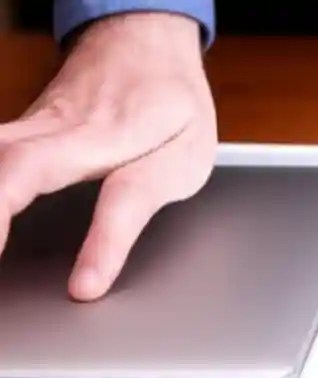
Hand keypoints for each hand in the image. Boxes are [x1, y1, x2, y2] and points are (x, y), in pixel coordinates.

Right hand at [0, 12, 216, 300]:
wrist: (139, 39)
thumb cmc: (168, 101)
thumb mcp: (187, 151)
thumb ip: (147, 195)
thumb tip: (106, 259)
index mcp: (129, 139)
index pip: (118, 195)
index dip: (103, 243)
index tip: (83, 286)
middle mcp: (68, 129)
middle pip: (19, 166)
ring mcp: (33, 127)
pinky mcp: (16, 134)